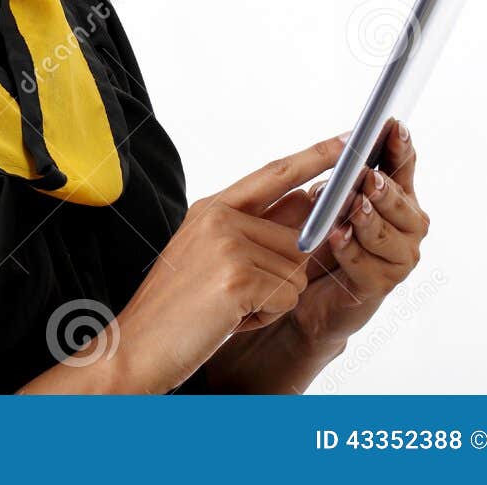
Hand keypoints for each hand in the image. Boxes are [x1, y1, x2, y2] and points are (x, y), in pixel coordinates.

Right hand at [85, 132, 346, 393]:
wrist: (137, 346)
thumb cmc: (177, 309)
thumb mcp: (213, 257)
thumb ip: (257, 230)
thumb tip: (308, 205)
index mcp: (211, 208)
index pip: (275, 173)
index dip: (315, 156)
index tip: (349, 141)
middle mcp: (219, 217)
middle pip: (298, 239)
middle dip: (281, 277)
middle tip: (236, 296)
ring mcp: (227, 244)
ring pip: (297, 272)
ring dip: (272, 301)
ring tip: (229, 307)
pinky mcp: (237, 277)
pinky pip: (288, 298)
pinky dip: (265, 318)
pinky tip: (229, 319)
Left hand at [264, 117, 429, 349]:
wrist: (304, 297)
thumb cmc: (318, 239)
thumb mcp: (328, 200)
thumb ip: (342, 179)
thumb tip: (345, 148)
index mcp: (395, 196)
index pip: (402, 164)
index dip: (399, 146)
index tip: (393, 125)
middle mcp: (406, 226)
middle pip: (401, 202)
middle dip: (384, 189)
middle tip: (368, 178)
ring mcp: (397, 258)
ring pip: (388, 235)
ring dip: (368, 219)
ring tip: (353, 206)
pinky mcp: (378, 286)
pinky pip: (368, 266)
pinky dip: (350, 249)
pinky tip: (336, 236)